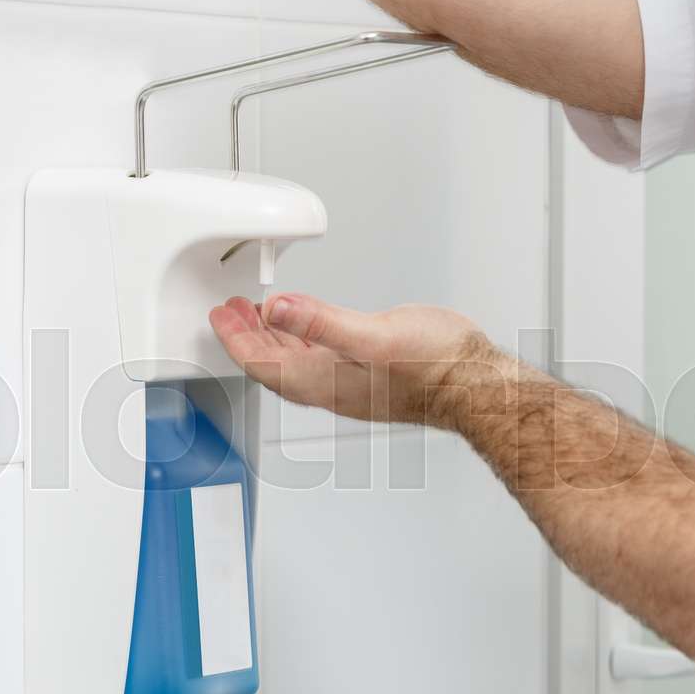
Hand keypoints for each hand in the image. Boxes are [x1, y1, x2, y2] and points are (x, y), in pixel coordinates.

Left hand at [207, 293, 497, 427]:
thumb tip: (278, 308)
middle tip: (229, 313)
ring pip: (295, 360)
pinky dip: (302, 336)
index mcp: (323, 379)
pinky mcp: (368, 371)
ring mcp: (349, 381)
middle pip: (273, 363)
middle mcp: (331, 385)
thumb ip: (321, 320)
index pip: (262, 363)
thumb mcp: (373, 335)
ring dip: (272, 336)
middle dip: (248, 337)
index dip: (236, 340)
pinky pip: (319, 355)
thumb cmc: (436, 367)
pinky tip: (306, 323)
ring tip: (257, 314)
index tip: (219, 318)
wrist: (476, 384)